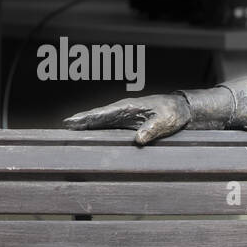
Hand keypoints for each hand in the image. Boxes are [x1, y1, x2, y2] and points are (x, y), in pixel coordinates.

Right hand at [63, 94, 190, 145]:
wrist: (182, 109)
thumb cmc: (173, 112)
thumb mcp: (165, 121)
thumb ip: (152, 129)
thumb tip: (138, 139)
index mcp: (129, 107)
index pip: (103, 113)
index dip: (88, 118)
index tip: (73, 121)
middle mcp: (123, 111)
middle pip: (98, 116)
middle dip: (81, 121)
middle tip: (65, 126)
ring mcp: (125, 116)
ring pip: (101, 121)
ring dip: (87, 126)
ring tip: (71, 131)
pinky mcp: (128, 122)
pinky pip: (110, 126)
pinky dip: (98, 129)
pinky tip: (91, 135)